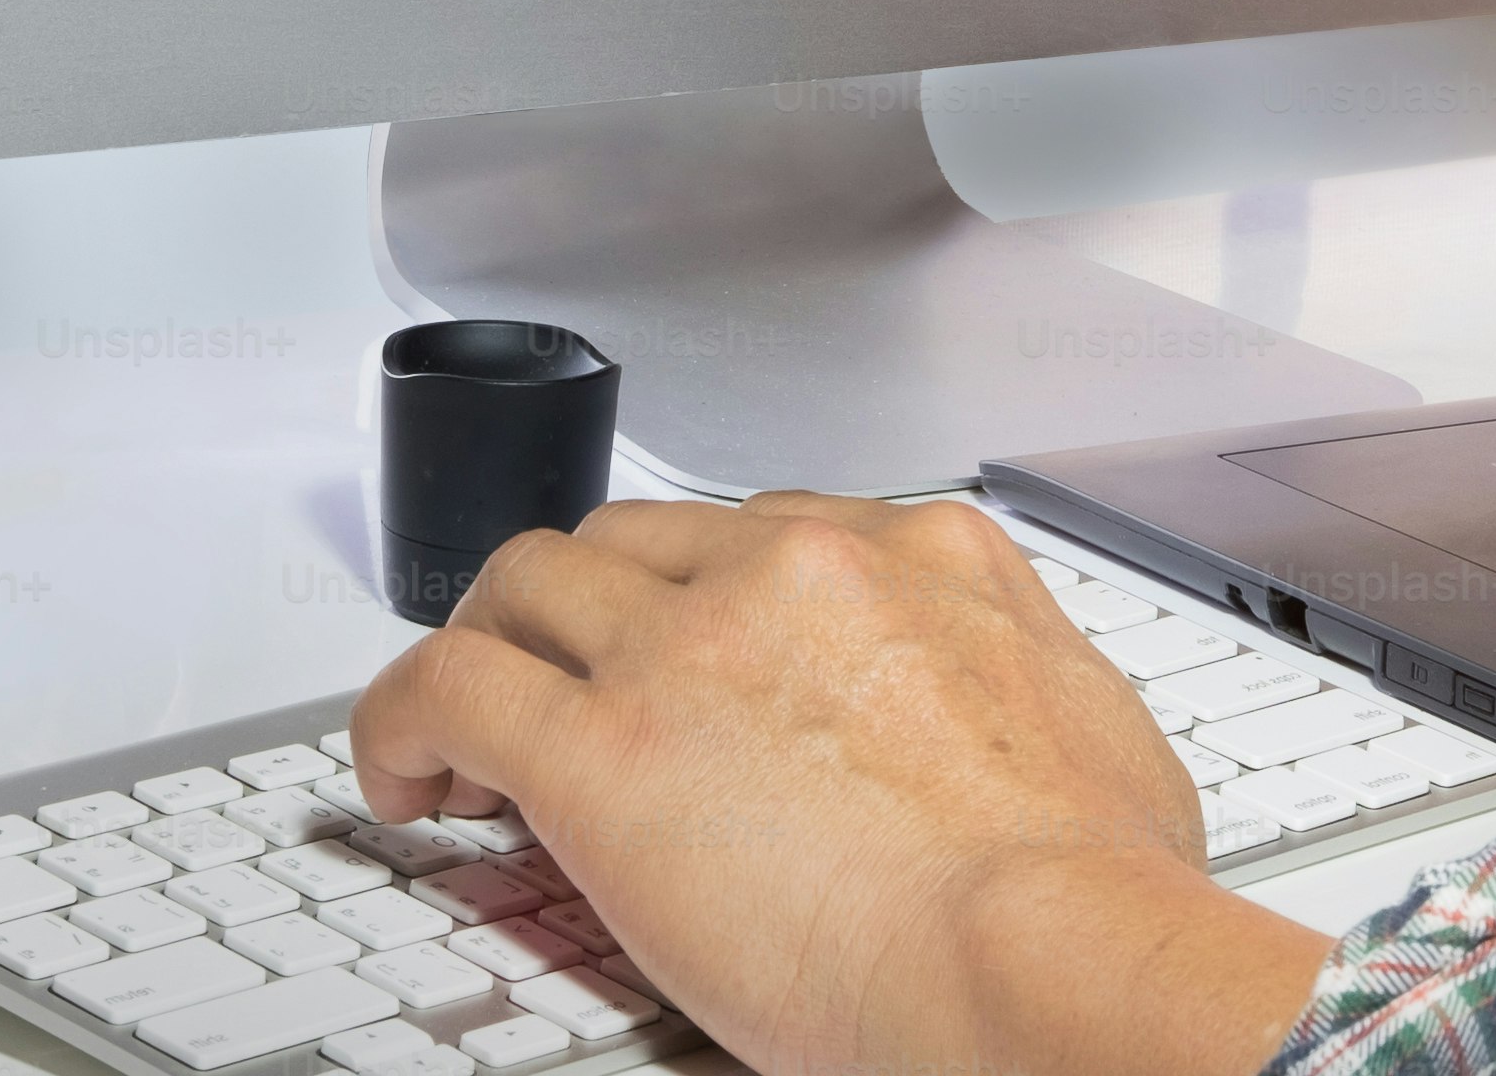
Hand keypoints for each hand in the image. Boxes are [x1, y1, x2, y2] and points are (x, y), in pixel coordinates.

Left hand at [351, 494, 1328, 1075]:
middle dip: (588, 607)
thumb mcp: (1095, 727)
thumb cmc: (1095, 893)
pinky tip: (403, 773)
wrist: (1050, 961)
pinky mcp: (599, 743)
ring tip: (464, 724)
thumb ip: (1016, 680)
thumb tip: (1006, 710)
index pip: (766, 534)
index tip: (688, 654)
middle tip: (566, 679)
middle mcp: (794, 567)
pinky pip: (447, 686)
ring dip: (491, 644)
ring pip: (526, 583)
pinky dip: (400, 719)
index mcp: (919, 556)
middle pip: (633, 541)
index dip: (707, 601)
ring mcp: (686, 644)